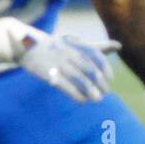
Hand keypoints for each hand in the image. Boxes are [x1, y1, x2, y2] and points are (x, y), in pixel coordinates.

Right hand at [0, 16, 118, 101]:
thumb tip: (119, 45)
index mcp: (75, 43)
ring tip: (97, 99)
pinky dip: (74, 93)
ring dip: (89, 89)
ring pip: (77, 77)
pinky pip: (63, 84)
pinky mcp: (46, 72)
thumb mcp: (75, 43)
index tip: (110, 78)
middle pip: (87, 67)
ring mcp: (56, 61)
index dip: (104, 66)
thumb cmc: (56, 46)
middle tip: (105, 93)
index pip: (95, 53)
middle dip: (99, 81)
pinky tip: (82, 101)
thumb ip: (97, 47)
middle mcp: (67, 50)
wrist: (25, 44)